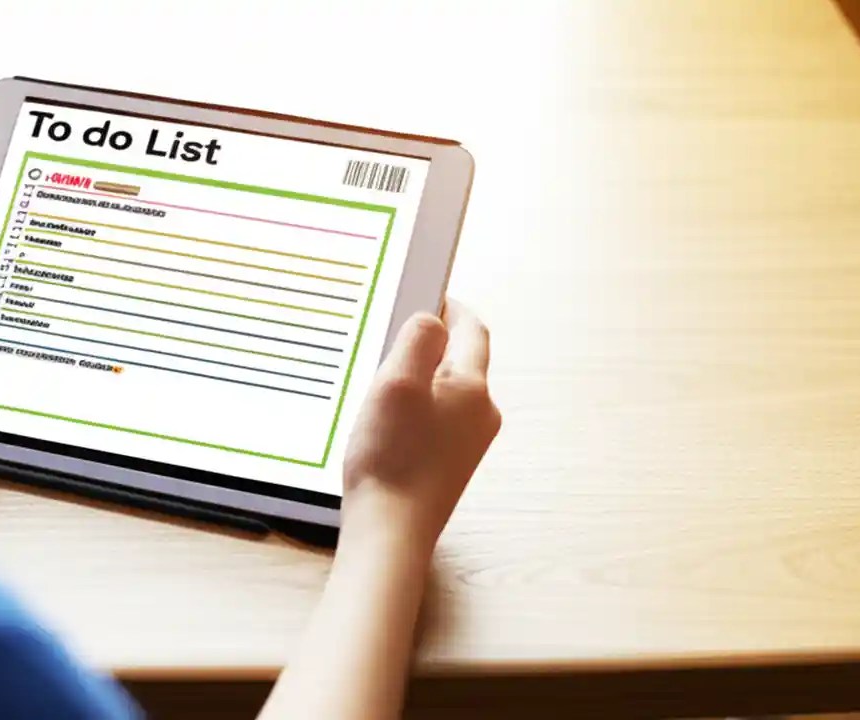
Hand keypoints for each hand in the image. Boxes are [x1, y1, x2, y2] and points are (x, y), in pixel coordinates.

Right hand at [341, 299, 499, 552]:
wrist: (390, 533)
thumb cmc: (391, 459)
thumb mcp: (397, 382)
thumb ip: (418, 339)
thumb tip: (433, 319)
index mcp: (473, 387)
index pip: (472, 330)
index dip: (451, 306)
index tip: (429, 293)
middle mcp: (480, 414)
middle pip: (459, 361)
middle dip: (428, 346)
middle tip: (388, 343)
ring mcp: (467, 443)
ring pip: (444, 393)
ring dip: (417, 382)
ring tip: (379, 392)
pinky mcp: (449, 466)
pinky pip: (435, 422)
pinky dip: (412, 412)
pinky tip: (384, 428)